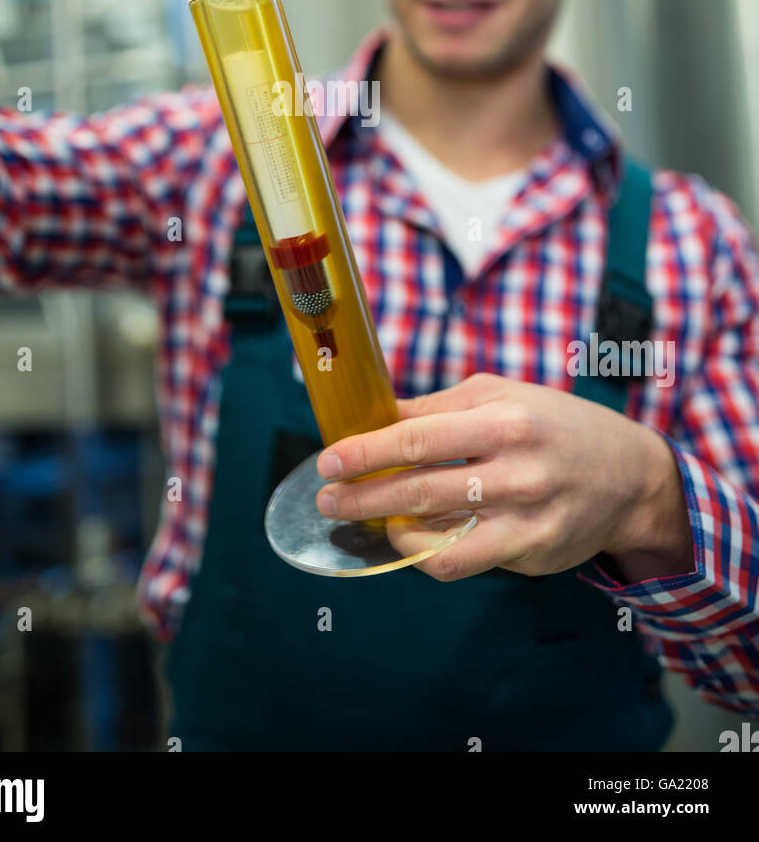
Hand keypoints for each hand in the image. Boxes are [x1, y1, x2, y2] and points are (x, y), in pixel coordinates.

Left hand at [315, 373, 694, 582]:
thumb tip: (374, 418)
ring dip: (390, 530)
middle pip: (420, 489)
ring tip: (368, 518)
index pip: (419, 436)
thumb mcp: (502, 396)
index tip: (328, 460)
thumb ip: (439, 409)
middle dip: (363, 496)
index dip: (366, 451)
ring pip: (438, 537)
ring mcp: (526, 518)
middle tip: (327, 499)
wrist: (630, 476)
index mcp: (506, 419)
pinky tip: (410, 538)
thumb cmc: (554, 425)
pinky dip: (425, 554)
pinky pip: (462, 561)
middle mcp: (517, 470)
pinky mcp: (531, 553)